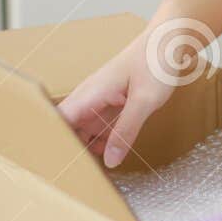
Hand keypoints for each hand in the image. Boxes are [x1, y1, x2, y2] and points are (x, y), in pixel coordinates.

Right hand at [55, 28, 187, 166]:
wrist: (170, 40)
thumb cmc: (156, 62)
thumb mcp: (144, 101)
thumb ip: (126, 131)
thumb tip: (110, 161)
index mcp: (89, 93)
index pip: (57, 121)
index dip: (51, 142)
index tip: (51, 166)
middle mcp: (90, 97)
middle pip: (67, 129)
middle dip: (68, 150)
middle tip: (71, 180)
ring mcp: (101, 100)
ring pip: (83, 130)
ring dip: (85, 148)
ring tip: (88, 176)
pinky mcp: (114, 103)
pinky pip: (101, 126)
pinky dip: (102, 141)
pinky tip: (108, 157)